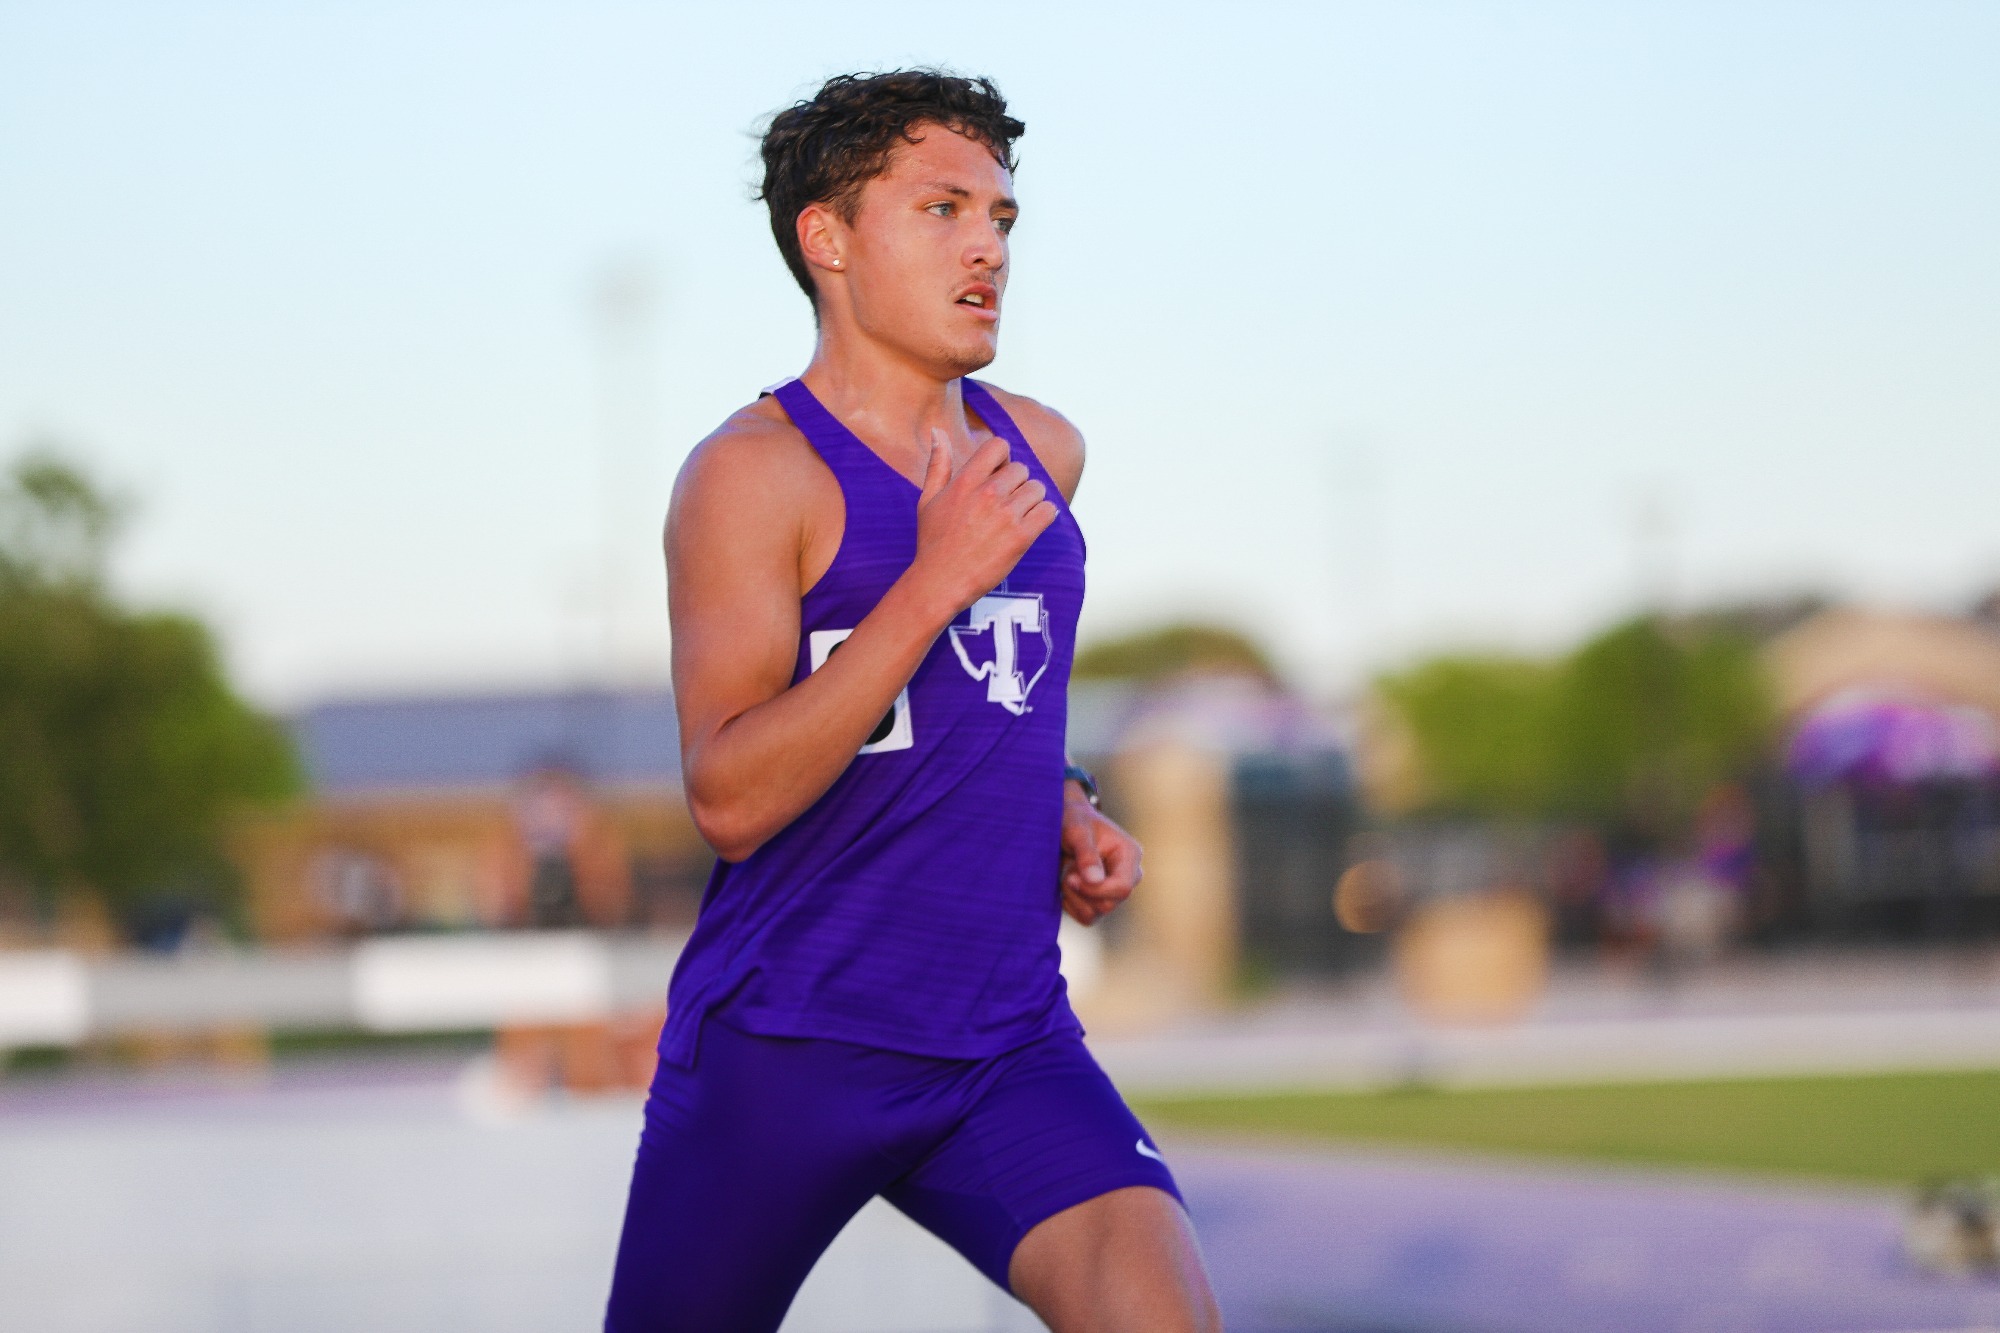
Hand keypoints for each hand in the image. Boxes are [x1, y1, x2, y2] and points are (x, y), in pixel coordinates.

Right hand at [909, 429, 1057, 616]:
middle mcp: (987, 493)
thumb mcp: (928, 499)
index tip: (998, 475)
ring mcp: (1006, 515)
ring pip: (1037, 489)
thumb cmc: (932, 542)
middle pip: (1022, 468)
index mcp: (965, 481)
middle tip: (1007, 504)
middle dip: (1017, 483)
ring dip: (1032, 500)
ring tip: (1018, 516)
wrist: (940, 582)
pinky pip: (1048, 511)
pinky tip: (1032, 525)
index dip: (1003, 458)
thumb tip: (937, 430)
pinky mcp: (1021, 537)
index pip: (999, 445)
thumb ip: (938, 464)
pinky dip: (1045, 516)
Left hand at [1059, 781, 1140, 924]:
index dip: (1096, 889)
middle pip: (1109, 904)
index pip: (1123, 887)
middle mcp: (1129, 875)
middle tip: (1067, 870)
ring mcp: (1115, 890)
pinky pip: (1087, 917)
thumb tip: (1095, 880)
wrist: (1065, 825)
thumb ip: (1087, 854)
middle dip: (1081, 891)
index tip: (1071, 877)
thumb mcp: (1077, 831)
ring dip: (1074, 897)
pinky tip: (1067, 885)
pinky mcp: (1101, 901)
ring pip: (1097, 914)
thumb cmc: (1074, 821)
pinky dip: (1071, 905)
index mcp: (1130, 855)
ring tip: (1068, 874)